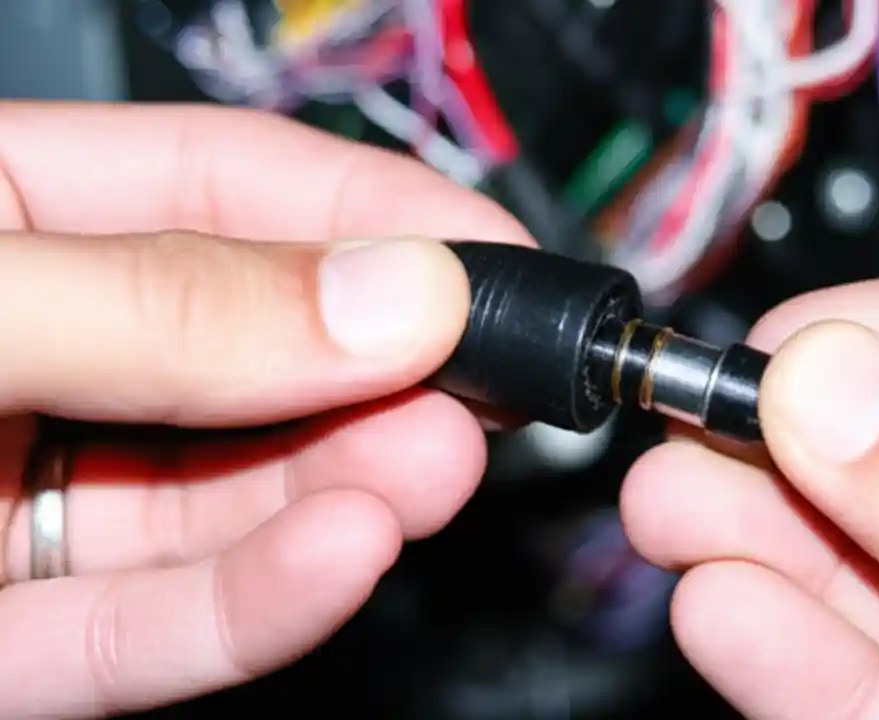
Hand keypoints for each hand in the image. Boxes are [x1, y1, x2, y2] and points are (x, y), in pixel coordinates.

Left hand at [0, 101, 531, 717]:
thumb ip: (168, 304)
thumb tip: (392, 296)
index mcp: (1, 219)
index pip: (224, 188)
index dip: (372, 217)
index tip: (495, 258)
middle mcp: (32, 354)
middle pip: (251, 356)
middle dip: (380, 377)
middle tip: (490, 391)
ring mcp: (14, 502)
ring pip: (218, 503)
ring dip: (342, 493)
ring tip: (431, 474)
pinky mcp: (2, 645)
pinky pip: (146, 629)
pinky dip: (253, 606)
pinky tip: (344, 561)